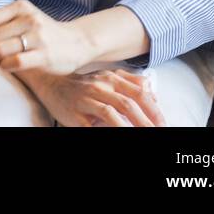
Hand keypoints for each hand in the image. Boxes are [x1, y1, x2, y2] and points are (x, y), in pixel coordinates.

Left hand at [0, 0, 92, 74]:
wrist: (77, 42)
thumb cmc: (43, 32)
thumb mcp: (24, 18)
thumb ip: (2, 22)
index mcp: (20, 6)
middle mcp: (28, 18)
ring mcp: (37, 36)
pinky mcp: (45, 55)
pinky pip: (14, 62)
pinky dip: (4, 67)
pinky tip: (6, 68)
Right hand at [21, 67, 165, 126]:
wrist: (51, 84)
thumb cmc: (82, 85)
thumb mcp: (107, 77)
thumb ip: (130, 81)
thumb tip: (153, 92)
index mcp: (111, 79)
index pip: (139, 93)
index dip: (154, 109)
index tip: (163, 123)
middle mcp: (99, 87)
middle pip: (128, 104)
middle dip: (146, 121)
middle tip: (157, 132)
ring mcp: (86, 100)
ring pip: (111, 113)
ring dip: (129, 127)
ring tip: (141, 136)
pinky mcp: (75, 114)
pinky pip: (93, 125)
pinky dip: (108, 131)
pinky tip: (117, 134)